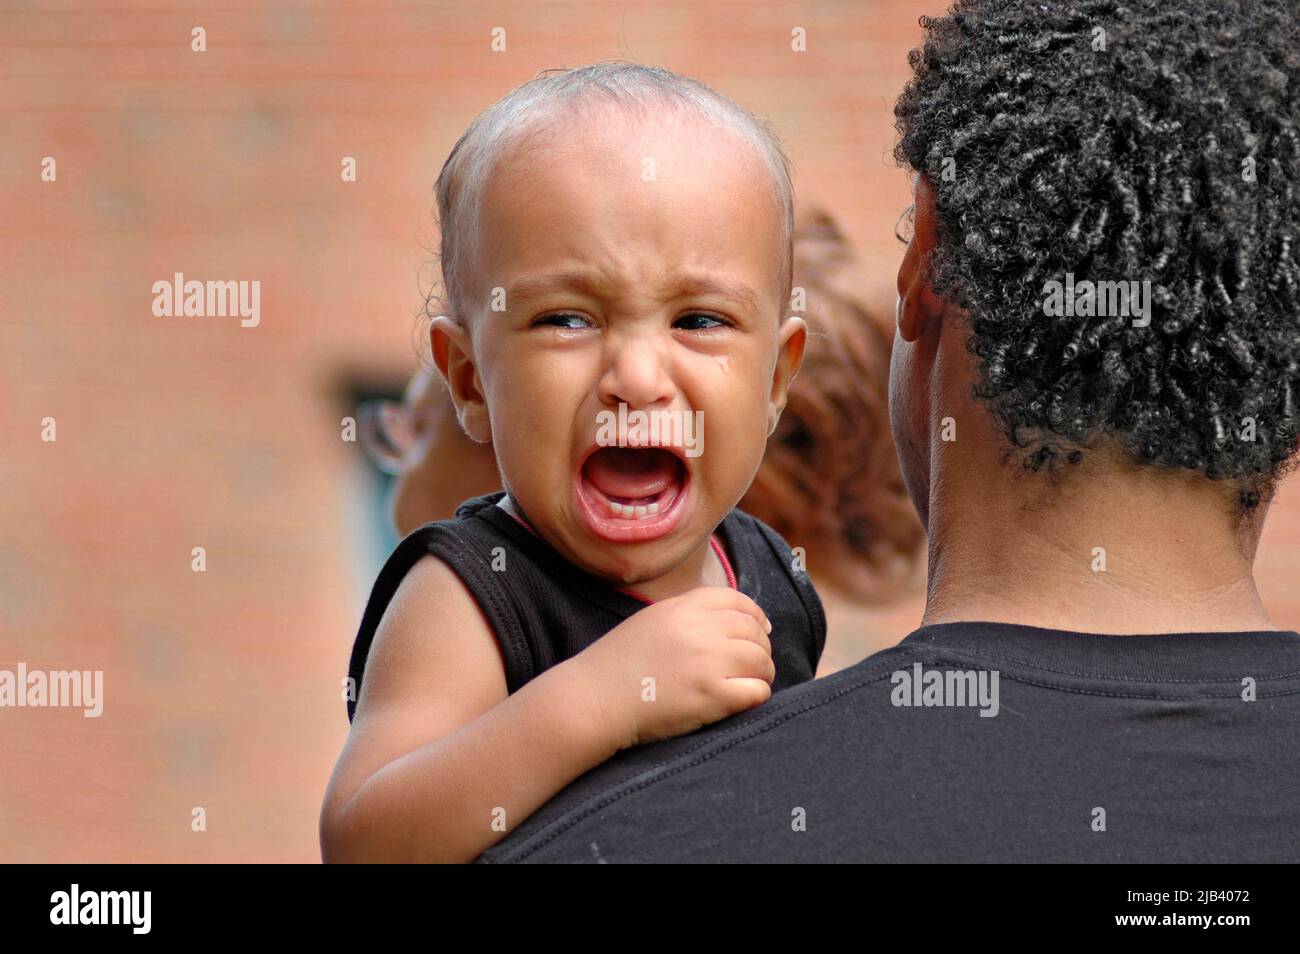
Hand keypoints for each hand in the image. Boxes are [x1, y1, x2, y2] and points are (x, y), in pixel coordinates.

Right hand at [572, 586, 774, 748]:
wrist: (594, 699)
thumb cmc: (619, 663)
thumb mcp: (652, 619)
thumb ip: (689, 613)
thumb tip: (733, 619)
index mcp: (684, 607)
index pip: (738, 601)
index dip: (755, 616)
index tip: (761, 629)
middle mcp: (700, 630)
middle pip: (754, 631)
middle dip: (761, 647)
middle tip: (755, 663)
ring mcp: (708, 663)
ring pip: (761, 660)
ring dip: (763, 672)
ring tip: (753, 681)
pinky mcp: (712, 697)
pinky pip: (756, 692)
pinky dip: (757, 695)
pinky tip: (744, 698)